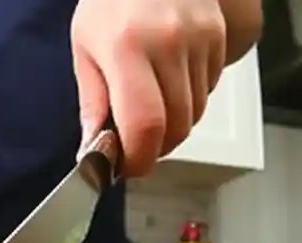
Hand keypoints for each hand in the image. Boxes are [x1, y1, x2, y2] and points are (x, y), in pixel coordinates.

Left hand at [72, 0, 227, 176]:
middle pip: (177, 125)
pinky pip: (208, 89)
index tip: (129, 167)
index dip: (140, 158)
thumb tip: (93, 150)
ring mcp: (198, 39)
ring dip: (175, 125)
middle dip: (158, 148)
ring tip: (152, 108)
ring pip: (196, 112)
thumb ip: (93, 101)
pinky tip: (170, 81)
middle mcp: (167, 44)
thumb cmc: (110, 1)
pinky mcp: (216, 36)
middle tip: (138, 146)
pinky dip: (190, 98)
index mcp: (126, 49)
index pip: (145, 123)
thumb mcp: (84, 47)